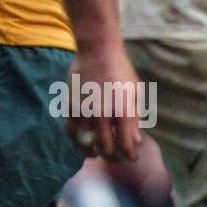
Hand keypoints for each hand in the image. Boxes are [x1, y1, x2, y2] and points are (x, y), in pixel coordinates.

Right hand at [66, 46, 143, 161]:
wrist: (97, 49)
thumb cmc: (120, 69)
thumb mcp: (135, 92)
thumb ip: (135, 118)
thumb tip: (136, 141)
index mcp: (122, 112)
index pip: (126, 147)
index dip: (129, 155)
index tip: (131, 156)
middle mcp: (102, 115)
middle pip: (106, 149)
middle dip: (113, 157)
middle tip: (116, 156)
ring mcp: (84, 111)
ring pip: (85, 144)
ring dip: (92, 151)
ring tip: (96, 152)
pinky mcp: (70, 106)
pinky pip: (70, 131)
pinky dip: (76, 140)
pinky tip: (82, 141)